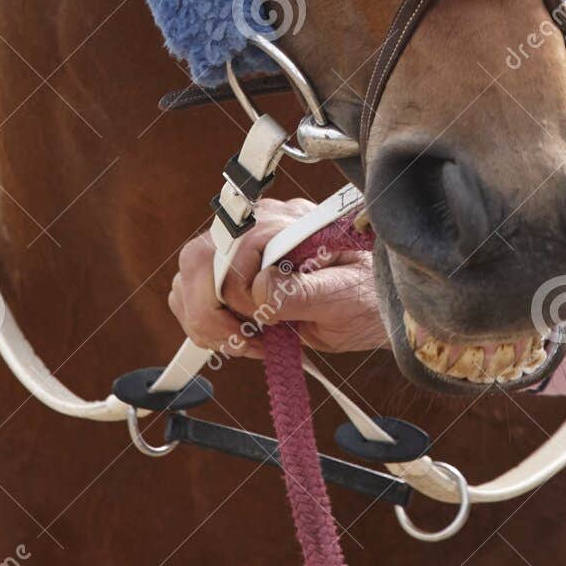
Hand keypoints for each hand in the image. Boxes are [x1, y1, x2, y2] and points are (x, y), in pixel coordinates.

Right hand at [168, 196, 386, 357]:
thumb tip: (258, 288)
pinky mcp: (234, 274)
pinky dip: (206, 325)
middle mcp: (261, 227)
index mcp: (291, 223)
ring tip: (249, 342)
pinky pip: (192, 294)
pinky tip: (241, 338)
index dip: (238, 291)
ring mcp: (244, 250)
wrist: (376, 308)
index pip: (234, 245)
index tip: (264, 324)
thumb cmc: (369, 297)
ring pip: (188, 278)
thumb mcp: (345, 297)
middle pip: (199, 258)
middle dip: (211, 311)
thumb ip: (302, 292)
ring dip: (207, 321)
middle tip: (246, 342)